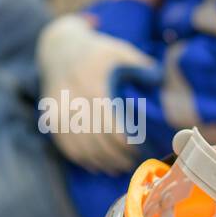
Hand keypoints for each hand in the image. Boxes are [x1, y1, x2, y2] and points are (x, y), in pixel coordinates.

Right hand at [37, 15, 156, 173]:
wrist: (59, 49)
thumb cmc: (97, 52)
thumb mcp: (120, 51)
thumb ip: (142, 66)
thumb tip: (163, 81)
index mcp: (95, 89)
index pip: (112, 128)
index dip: (128, 144)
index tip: (141, 149)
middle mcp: (76, 104)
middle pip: (99, 142)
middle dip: (118, 156)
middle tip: (135, 162)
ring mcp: (62, 113)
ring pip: (83, 149)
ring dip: (102, 162)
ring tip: (119, 166)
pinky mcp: (53, 120)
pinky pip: (68, 147)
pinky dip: (84, 159)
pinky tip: (98, 164)